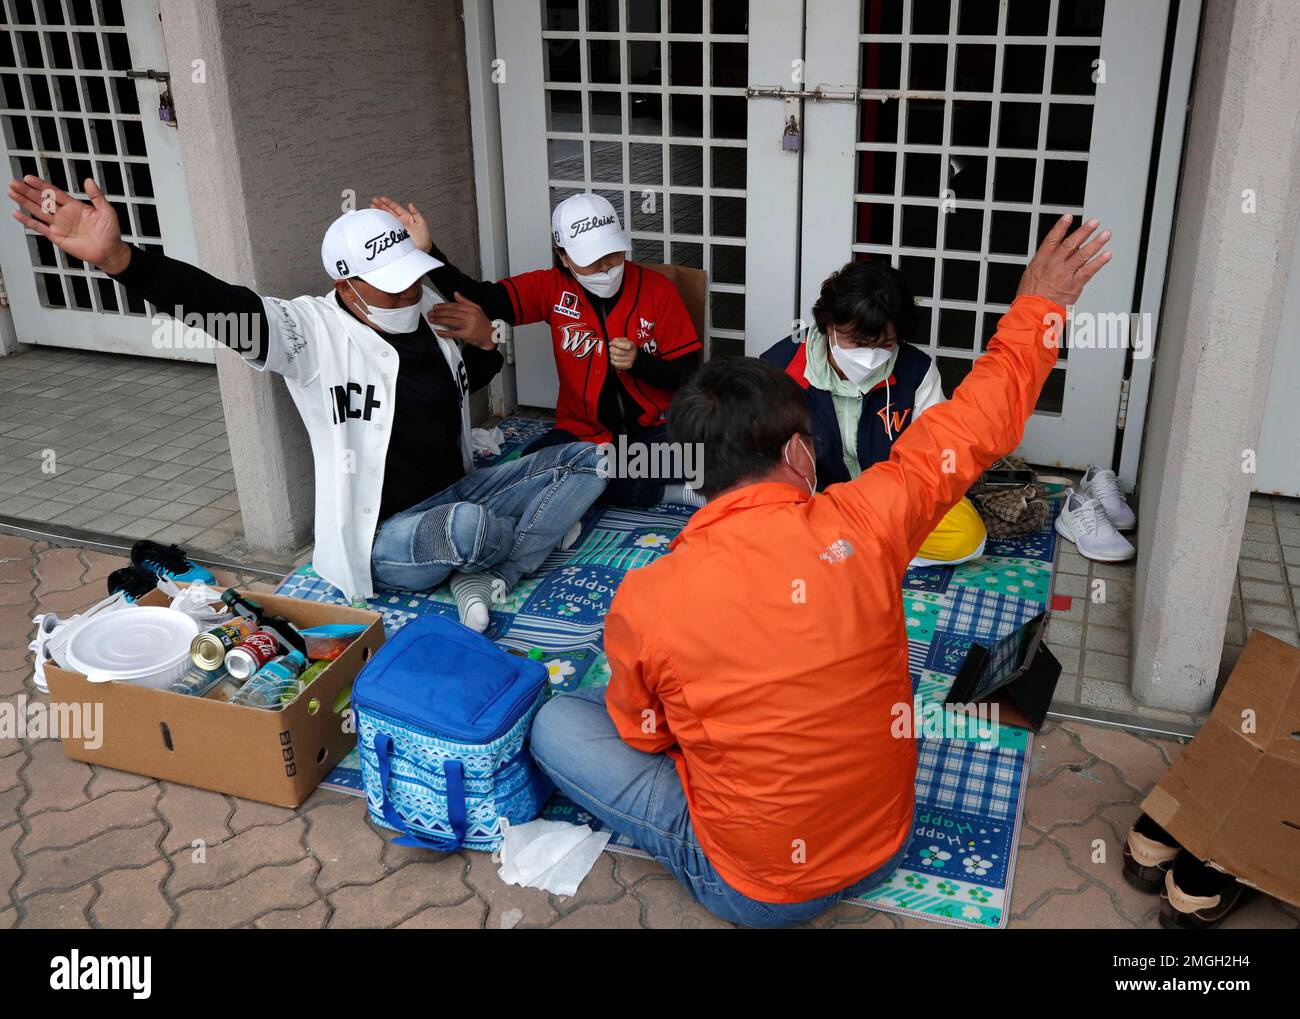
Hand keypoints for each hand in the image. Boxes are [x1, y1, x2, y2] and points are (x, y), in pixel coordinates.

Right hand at [8, 175, 129, 273]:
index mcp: (74, 206)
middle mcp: (64, 214)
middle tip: (13, 183)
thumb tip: (88, 180)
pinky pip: (39, 228)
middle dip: (27, 191)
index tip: (28, 178)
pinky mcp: (56, 237)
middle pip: (42, 199)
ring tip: (11, 192)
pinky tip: (17, 213)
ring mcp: (59, 225)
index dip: (41, 185)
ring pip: (37, 211)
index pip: (54, 192)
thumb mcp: (106, 210)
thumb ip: (96, 195)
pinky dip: (28, 221)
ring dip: (24, 202)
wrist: (110, 251)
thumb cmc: (111, 232)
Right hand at [371, 195, 431, 253]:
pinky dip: (380, 224)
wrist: (423, 250)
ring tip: (372, 207)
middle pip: (389, 211)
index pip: (395, 208)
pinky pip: (386, 228)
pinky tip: (376, 220)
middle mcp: (400, 222)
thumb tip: (410, 204)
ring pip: (386, 218)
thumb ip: (416, 213)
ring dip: (379, 213)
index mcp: (406, 217)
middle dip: (381, 205)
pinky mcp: (394, 235)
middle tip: (374, 201)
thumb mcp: (421, 223)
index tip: (382, 198)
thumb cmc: (424, 238)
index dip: (388, 203)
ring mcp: (396, 228)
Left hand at [427, 292, 496, 348]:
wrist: (490, 336)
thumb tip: (456, 294)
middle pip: (451, 313)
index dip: (443, 306)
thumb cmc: (483, 323)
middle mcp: (470, 316)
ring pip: (450, 321)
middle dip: (439, 313)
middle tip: (431, 313)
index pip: (455, 305)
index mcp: (471, 309)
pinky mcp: (467, 335)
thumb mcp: (477, 309)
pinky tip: (438, 331)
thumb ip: (465, 301)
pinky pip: (453, 333)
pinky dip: (444, 332)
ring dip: (439, 320)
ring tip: (432, 320)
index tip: (436, 307)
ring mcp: (468, 325)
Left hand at [609, 336, 636, 370]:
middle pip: (618, 352)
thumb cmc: (627, 348)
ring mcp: (630, 360)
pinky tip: (614, 358)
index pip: (622, 344)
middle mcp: (632, 353)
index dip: (615, 343)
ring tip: (612, 353)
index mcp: (632, 345)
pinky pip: (616, 363)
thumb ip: (618, 340)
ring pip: (615, 358)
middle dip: (611, 349)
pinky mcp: (627, 365)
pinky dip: (612, 360)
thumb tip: (611, 342)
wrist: (634, 355)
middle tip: (611, 348)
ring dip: (611, 355)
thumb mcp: (625, 341)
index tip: (612, 343)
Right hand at [1016, 214, 1111, 306]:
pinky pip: (1089, 271)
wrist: (1033, 311)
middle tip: (1094, 222)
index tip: (1069, 217)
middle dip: (1084, 231)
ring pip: (1083, 254)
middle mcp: (1054, 264)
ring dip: (1096, 243)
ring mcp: (1065, 273)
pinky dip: (1099, 262)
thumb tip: (1051, 256)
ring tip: (1105, 234)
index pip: (1052, 239)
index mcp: (1041, 260)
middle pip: (1071, 243)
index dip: (1061, 226)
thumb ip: (1043, 264)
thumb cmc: (1030, 296)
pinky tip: (1107, 254)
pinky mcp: (1074, 284)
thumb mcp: (1030, 275)